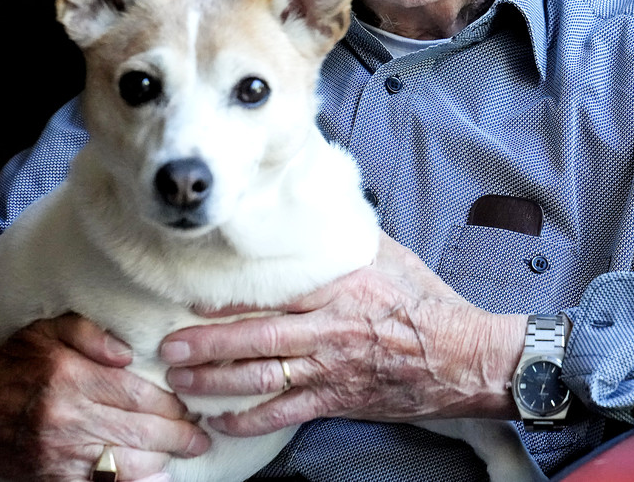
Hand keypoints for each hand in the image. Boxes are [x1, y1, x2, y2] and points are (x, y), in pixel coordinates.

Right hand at [0, 314, 209, 481]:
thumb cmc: (14, 363)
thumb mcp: (48, 330)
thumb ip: (91, 333)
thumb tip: (129, 355)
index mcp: (71, 377)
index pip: (138, 395)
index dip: (171, 404)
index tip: (190, 407)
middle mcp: (68, 417)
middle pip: (139, 431)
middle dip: (177, 436)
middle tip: (199, 437)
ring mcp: (60, 452)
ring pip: (125, 462)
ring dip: (160, 460)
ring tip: (182, 455)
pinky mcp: (52, 477)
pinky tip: (152, 476)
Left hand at [159, 234, 524, 435]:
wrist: (463, 357)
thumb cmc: (429, 305)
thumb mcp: (391, 257)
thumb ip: (349, 240)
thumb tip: (321, 210)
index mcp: (339, 290)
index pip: (273, 293)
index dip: (229, 298)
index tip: (192, 298)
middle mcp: (329, 331)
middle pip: (256, 339)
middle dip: (207, 345)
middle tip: (170, 347)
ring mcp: (331, 369)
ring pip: (261, 378)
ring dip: (216, 382)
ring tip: (181, 380)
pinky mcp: (337, 399)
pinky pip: (284, 413)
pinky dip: (249, 420)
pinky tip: (221, 422)